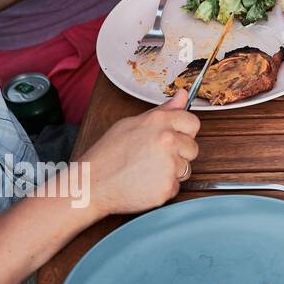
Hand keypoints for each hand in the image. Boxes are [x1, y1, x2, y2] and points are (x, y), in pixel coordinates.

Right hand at [84, 91, 200, 217]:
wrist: (90, 185)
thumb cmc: (107, 155)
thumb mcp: (131, 124)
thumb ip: (162, 110)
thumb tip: (183, 96)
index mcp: (159, 121)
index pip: (193, 122)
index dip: (184, 132)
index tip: (174, 138)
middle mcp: (168, 140)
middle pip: (192, 148)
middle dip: (179, 154)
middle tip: (153, 158)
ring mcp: (169, 164)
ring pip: (186, 168)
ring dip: (172, 172)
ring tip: (146, 171)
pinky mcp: (167, 186)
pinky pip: (176, 186)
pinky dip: (163, 188)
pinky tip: (145, 184)